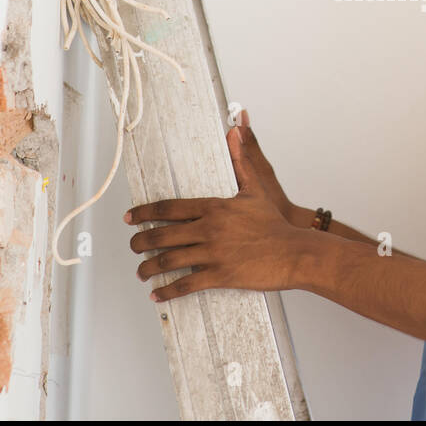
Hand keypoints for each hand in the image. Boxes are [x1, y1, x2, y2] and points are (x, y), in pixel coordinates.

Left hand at [125, 115, 308, 300]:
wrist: (294, 251)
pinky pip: (186, 283)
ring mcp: (213, 253)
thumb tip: (235, 132)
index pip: (168, 208)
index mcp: (214, 207)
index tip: (130, 218)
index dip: (144, 213)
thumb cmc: (275, 222)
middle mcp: (209, 229)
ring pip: (168, 260)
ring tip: (141, 272)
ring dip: (149, 268)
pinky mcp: (220, 275)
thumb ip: (241, 161)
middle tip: (133, 246)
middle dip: (140, 242)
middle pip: (161, 235)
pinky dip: (168, 291)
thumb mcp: (255, 189)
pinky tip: (157, 294)